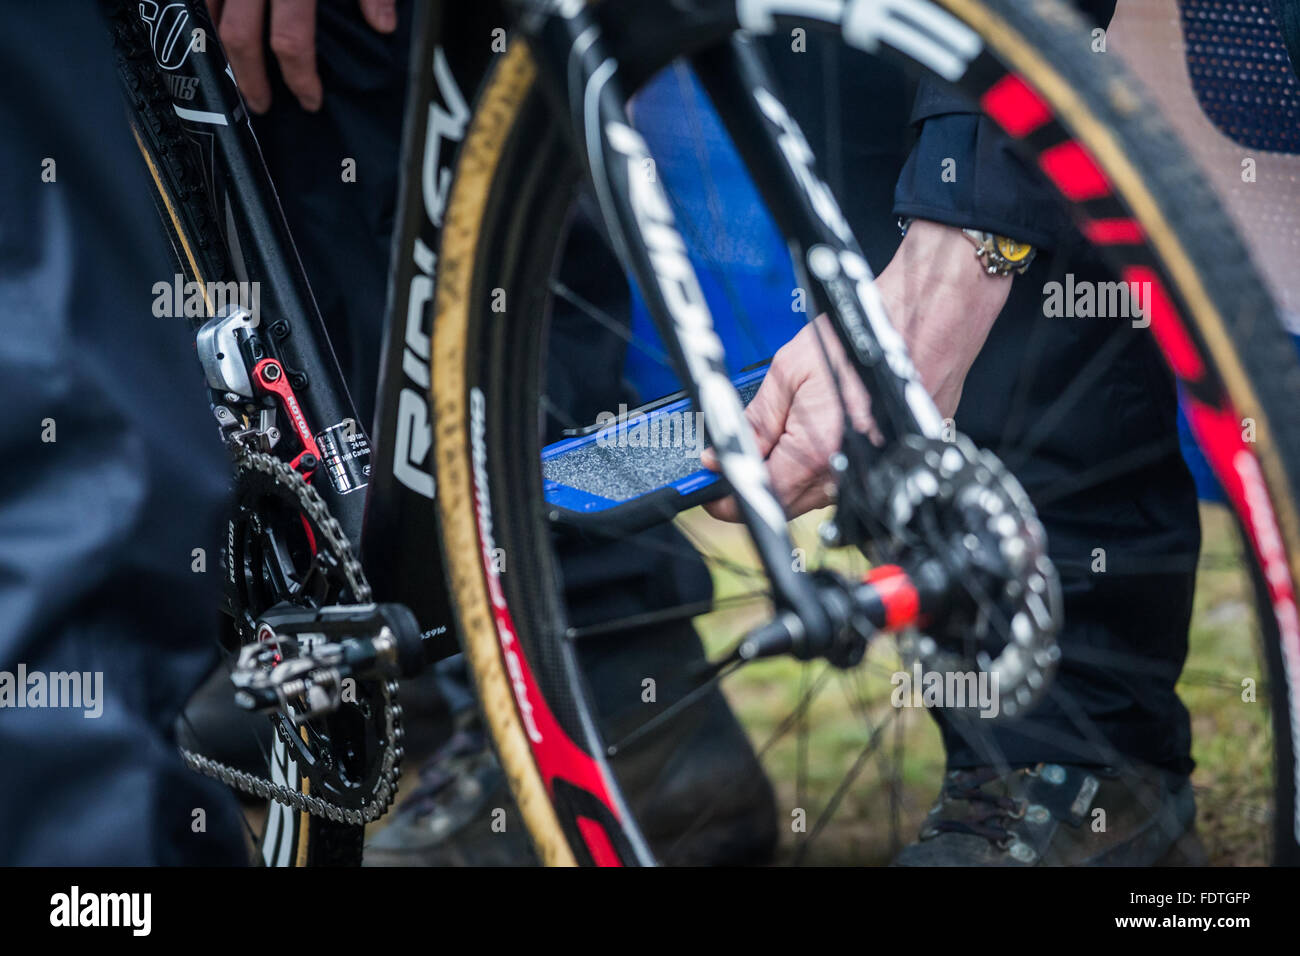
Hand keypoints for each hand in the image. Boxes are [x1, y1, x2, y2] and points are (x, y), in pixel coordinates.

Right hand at [206, 0, 396, 112]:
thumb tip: (383, 26)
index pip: (290, 41)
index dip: (299, 77)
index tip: (310, 100)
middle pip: (239, 37)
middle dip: (249, 79)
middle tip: (259, 105)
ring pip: (206, 16)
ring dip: (216, 51)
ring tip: (229, 76)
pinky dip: (200, 18)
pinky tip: (210, 37)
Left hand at [703, 219, 1013, 520]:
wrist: (924, 325)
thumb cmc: (860, 341)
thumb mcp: (789, 372)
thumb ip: (753, 422)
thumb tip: (721, 455)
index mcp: (815, 456)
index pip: (759, 498)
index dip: (727, 493)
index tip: (712, 479)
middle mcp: (845, 477)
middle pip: (785, 501)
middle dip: (758, 477)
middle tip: (743, 444)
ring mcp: (868, 477)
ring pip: (812, 492)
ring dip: (790, 469)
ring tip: (792, 422)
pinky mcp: (884, 469)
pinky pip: (841, 479)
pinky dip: (821, 462)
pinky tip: (822, 426)